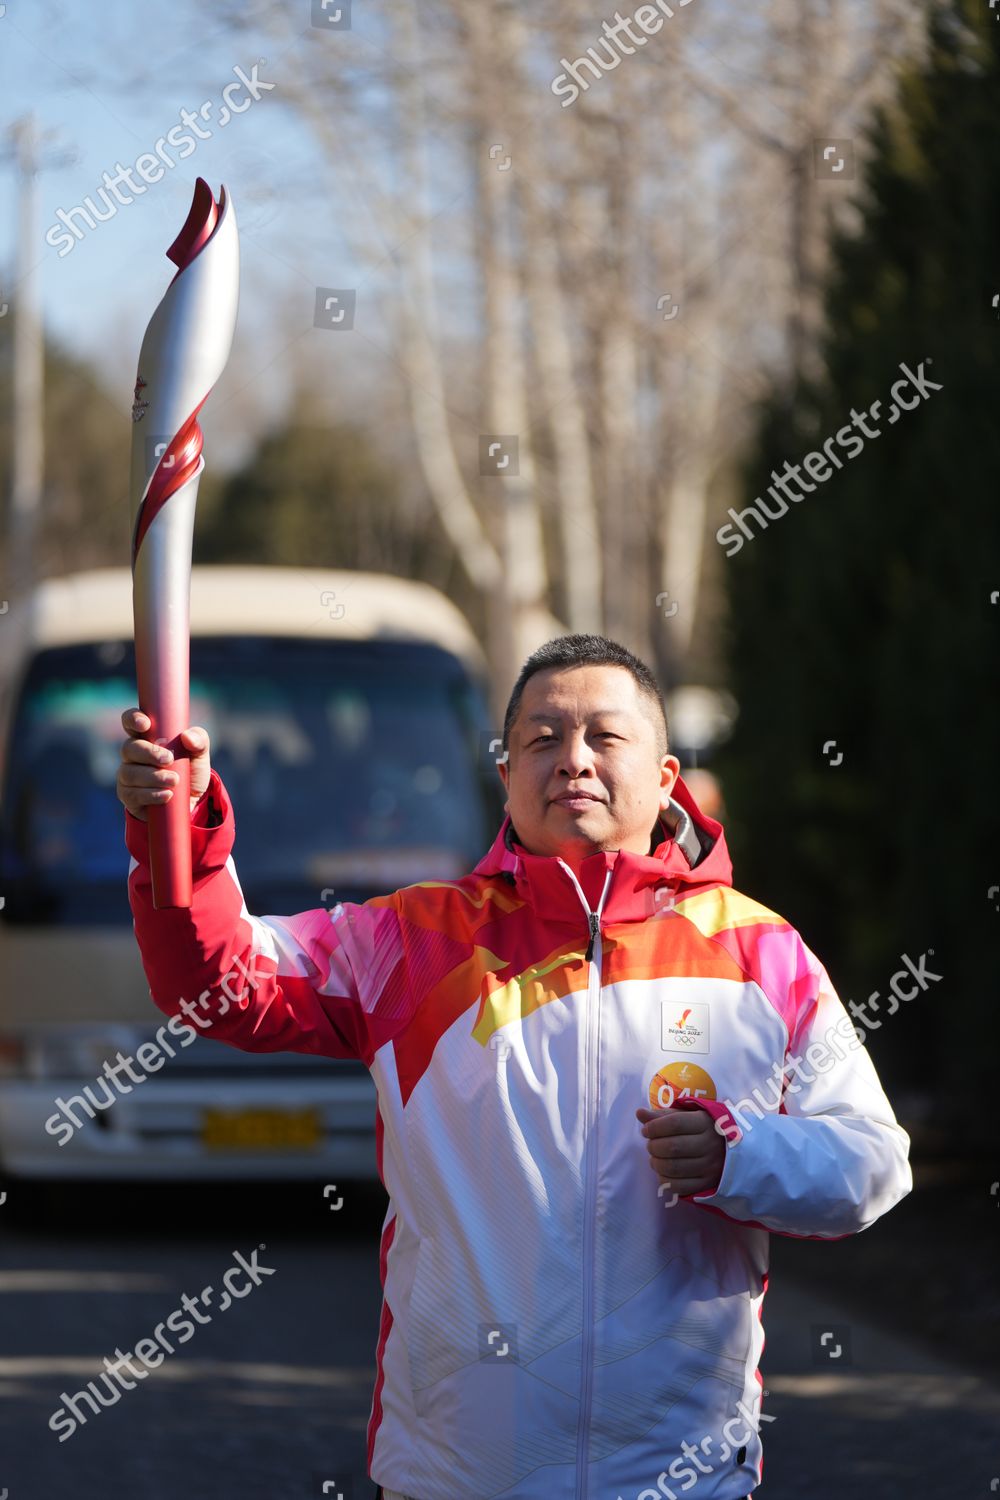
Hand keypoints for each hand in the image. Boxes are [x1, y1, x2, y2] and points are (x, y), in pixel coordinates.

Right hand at [116, 707, 211, 821]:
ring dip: (154, 777)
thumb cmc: (190, 770)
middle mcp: (132, 754)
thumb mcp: (200, 754)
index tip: (146, 724)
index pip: (130, 721)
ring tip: (174, 781)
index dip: (133, 719)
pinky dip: (151, 795)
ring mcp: (127, 775)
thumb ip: (199, 740)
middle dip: (149, 753)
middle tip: (169, 759)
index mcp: (146, 737)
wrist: (191, 801)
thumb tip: (187, 736)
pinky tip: (167, 795)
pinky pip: (132, 794)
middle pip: (129, 748)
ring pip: (130, 773)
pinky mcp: (128, 796)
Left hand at [635, 1103, 725, 1199]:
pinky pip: (679, 1186)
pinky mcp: (707, 1184)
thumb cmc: (701, 1129)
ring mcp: (710, 1167)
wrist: (731, 1151)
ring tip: (654, 1158)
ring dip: (656, 1163)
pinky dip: (664, 1179)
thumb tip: (640, 1113)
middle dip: (653, 1146)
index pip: (675, 1123)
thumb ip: (662, 1115)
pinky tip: (662, 1171)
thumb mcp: (686, 1116)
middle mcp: (710, 1145)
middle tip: (650, 1144)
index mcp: (705, 1123)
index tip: (646, 1130)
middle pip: (672, 1147)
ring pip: (673, 1168)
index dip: (654, 1127)